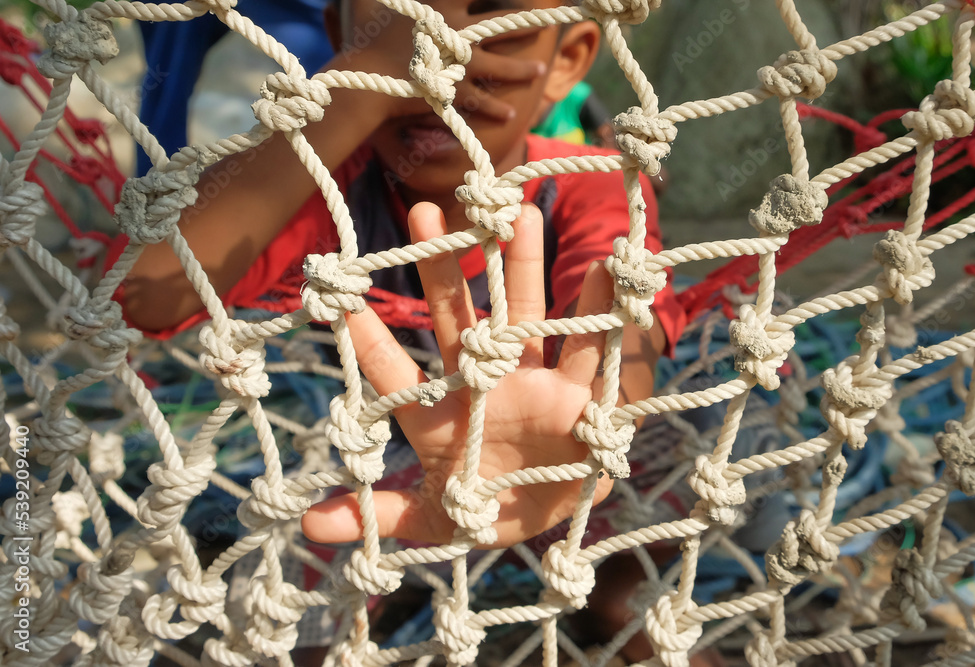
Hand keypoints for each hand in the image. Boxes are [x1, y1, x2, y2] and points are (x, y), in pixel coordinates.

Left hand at [301, 203, 614, 547]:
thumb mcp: (435, 520)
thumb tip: (311, 529)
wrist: (550, 512)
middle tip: (423, 212)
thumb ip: (382, 515)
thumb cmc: (484, 508)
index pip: (394, 372)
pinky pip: (589, 348)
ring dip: (520, 266)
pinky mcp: (578, 393)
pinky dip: (598, 311)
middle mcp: (481, 383)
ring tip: (519, 211)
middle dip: (442, 267)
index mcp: (440, 415)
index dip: (367, 336)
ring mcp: (531, 381)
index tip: (336, 293)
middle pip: (457, 318)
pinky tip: (602, 268)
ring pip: (524, 313)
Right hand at [329, 0, 547, 121]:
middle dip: (526, 22)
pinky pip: (482, 101)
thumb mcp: (367, 1)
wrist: (364, 81)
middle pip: (501, 25)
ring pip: (500, 65)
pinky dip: (496, 108)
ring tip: (539, 70)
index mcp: (441, 5)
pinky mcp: (454, 91)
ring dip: (521, 69)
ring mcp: (459, 63)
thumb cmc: (362, 38)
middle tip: (545, 22)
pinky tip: (511, 112)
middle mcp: (457, 31)